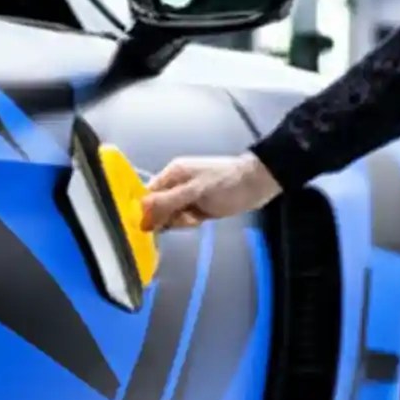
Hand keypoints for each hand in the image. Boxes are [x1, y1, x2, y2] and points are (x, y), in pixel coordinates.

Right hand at [141, 153, 281, 231]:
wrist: (258, 184)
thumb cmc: (227, 184)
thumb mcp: (194, 192)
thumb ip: (166, 203)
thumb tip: (141, 218)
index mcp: (172, 174)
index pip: (148, 195)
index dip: (148, 211)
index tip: (154, 225)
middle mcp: (176, 184)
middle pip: (158, 207)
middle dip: (169, 217)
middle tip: (187, 217)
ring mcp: (187, 195)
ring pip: (171, 215)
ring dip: (181, 221)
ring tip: (198, 217)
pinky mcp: (197, 206)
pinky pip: (183, 218)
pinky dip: (190, 222)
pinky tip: (202, 219)